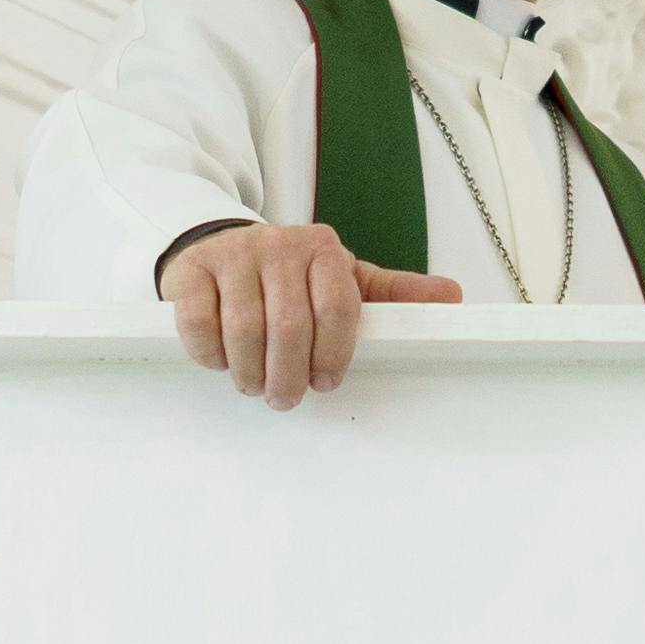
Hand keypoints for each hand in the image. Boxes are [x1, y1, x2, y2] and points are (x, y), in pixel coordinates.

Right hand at [157, 221, 466, 407]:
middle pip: (289, 325)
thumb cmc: (289, 276)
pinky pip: (198, 322)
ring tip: (253, 385)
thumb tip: (452, 297)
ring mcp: (233, 255)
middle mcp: (279, 245)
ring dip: (249, 372)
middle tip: (284, 397)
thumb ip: (392, 295)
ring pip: (244, 328)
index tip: (325, 381)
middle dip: (287, 374)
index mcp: (324, 250)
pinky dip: (209, 353)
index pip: (338, 308)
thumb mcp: (341, 280)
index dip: (333, 355)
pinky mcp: (191, 272)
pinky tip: (219, 362)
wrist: (220, 246)